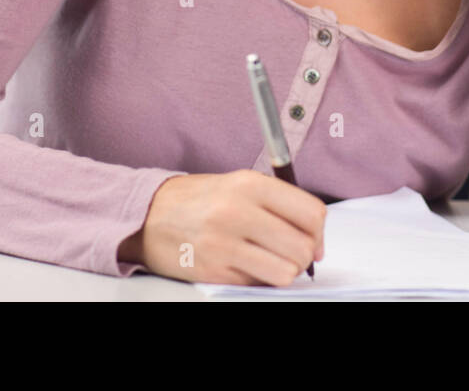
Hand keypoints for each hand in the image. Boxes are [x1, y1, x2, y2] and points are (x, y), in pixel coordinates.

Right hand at [119, 169, 325, 285]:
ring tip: (271, 262)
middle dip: (305, 257)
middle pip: (302, 246)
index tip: (315, 241)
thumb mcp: (239, 185)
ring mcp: (224, 243)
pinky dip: (258, 279)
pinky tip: (244, 265)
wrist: (147, 215)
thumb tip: (315, 237)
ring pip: (285, 272)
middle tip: (294, 256)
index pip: (311, 213)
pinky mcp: (213, 271)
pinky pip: (257, 284)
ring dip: (284, 272)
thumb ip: (277, 204)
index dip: (320, 233)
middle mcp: (238, 211)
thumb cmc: (200, 200)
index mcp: (250, 184)